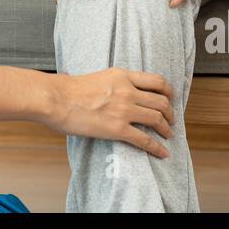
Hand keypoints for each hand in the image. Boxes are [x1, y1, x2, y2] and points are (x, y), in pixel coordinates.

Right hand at [43, 68, 175, 157]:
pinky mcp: (118, 129)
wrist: (56, 99)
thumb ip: (114, 82)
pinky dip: (157, 148)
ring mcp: (124, 110)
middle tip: (171, 120)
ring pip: (157, 119)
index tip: (171, 98)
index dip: (169, 91)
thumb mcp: (98, 77)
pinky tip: (163, 153)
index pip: (157, 81)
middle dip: (170, 112)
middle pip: (161, 101)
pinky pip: (145, 139)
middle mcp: (128, 91)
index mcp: (123, 76)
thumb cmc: (69, 89)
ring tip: (169, 134)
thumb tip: (118, 91)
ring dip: (167, 129)